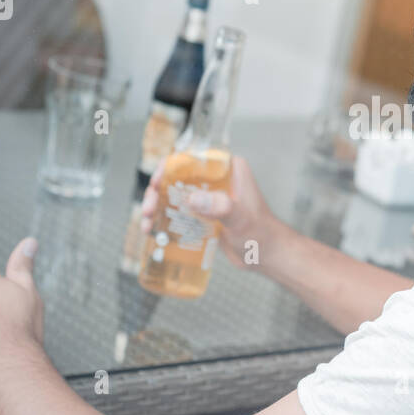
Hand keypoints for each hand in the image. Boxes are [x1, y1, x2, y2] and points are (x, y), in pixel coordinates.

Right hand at [140, 153, 283, 268]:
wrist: (267, 255)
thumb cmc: (262, 234)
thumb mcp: (241, 219)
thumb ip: (221, 207)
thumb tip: (192, 199)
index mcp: (227, 169)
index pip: (193, 158)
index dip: (169, 167)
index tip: (156, 183)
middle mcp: (215, 179)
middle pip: (177, 178)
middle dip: (157, 192)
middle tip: (148, 210)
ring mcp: (208, 198)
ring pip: (173, 196)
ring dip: (156, 207)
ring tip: (146, 225)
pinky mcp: (203, 215)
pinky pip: (178, 213)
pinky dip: (163, 220)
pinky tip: (151, 231)